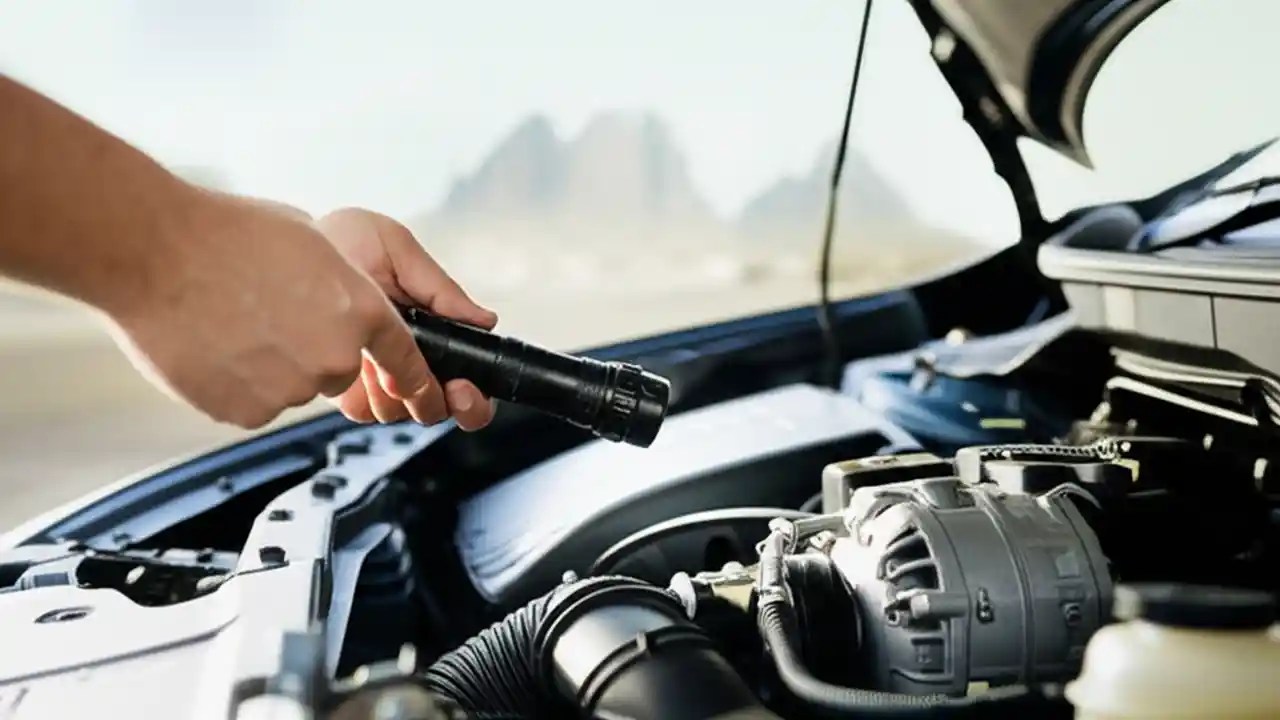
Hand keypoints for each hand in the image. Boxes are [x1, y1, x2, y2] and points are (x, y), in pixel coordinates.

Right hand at [104, 191, 432, 428]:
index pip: (406, 358)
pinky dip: (237, 382)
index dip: (414, 376)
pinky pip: (254, 403)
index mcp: (361, 310)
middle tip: (267, 313)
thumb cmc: (223, 234)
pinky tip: (213, 344)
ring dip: (271, 365)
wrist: (152, 252)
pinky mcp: (248, 413)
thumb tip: (343, 298)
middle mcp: (335, 356)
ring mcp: (291, 390)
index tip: (423, 394)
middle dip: (312, 349)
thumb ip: (340, 284)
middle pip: (340, 370)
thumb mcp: (309, 241)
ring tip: (231, 321)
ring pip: (294, 386)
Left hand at [315, 207, 496, 430]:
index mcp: (429, 327)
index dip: (472, 396)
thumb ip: (440, 288)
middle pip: (439, 408)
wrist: (282, 248)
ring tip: (380, 357)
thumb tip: (483, 321)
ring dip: (397, 392)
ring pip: (400, 413)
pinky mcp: (339, 384)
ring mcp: (373, 374)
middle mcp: (404, 356)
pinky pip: (361, 411)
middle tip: (440, 387)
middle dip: (442, 403)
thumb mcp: (396, 249)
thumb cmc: (338, 240)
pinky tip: (356, 364)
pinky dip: (362, 394)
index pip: (467, 379)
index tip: (463, 386)